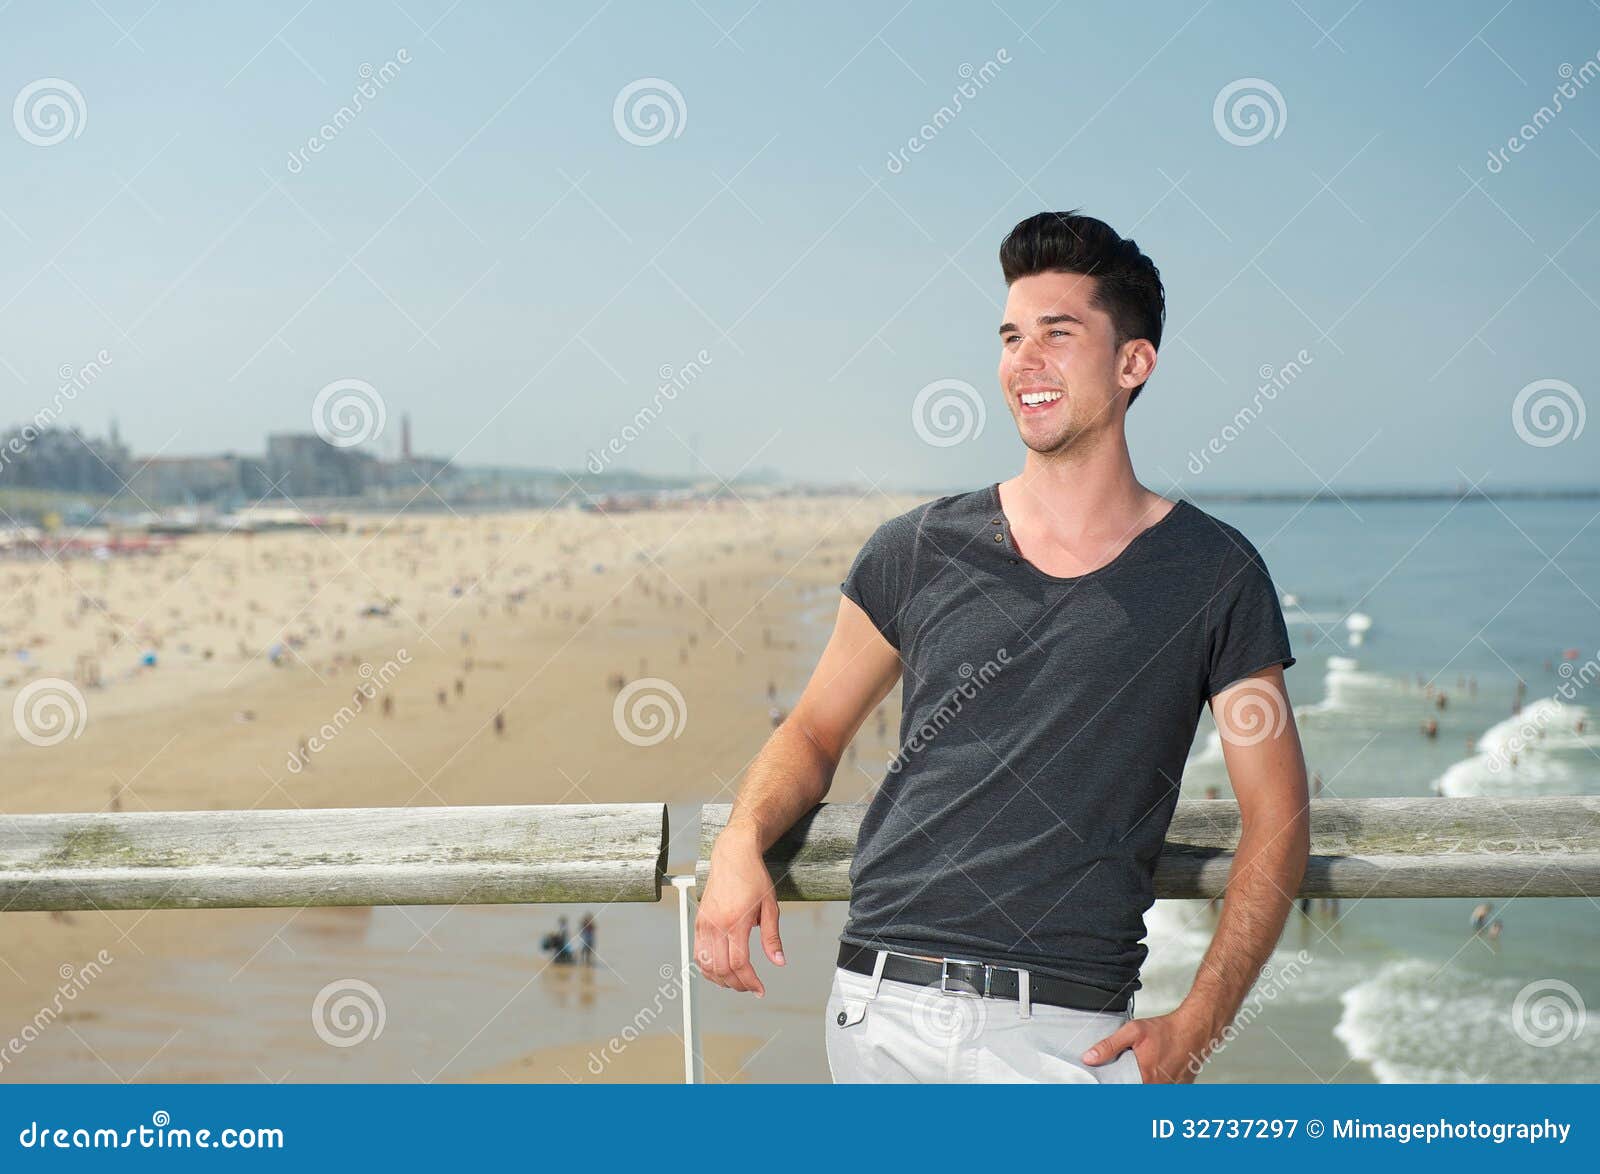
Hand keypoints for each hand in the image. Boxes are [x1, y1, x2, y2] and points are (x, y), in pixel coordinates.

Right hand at [693, 828, 784, 995]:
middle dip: (737, 985)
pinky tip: (720, 971)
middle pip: (721, 969)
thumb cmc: (753, 877)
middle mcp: (715, 925)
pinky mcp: (698, 922)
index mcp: (735, 922)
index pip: (739, 963)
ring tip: (737, 982)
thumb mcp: (770, 907)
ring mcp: (704, 924)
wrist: (733, 856)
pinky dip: (707, 968)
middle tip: (751, 988)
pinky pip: (698, 954)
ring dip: (721, 980)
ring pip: (706, 965)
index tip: (759, 989)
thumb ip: (772, 938)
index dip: (750, 982)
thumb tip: (779, 962)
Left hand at [1081, 1006, 1216, 1083]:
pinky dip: (1158, 1087)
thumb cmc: (1167, 1030)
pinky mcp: (1180, 1088)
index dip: (1116, 1092)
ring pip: (1153, 1096)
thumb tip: (1090, 1057)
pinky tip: (1156, 1075)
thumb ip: (1109, 1046)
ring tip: (1141, 1078)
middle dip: (1129, 1090)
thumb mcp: (1133, 1031)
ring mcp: (1172, 1090)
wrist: (1194, 1029)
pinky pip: (1165, 1093)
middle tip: (1126, 1080)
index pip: (1125, 1095)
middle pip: (1139, 1096)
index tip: (1107, 1091)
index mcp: (1146, 1078)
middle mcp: (1160, 1088)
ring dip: (1144, 1089)